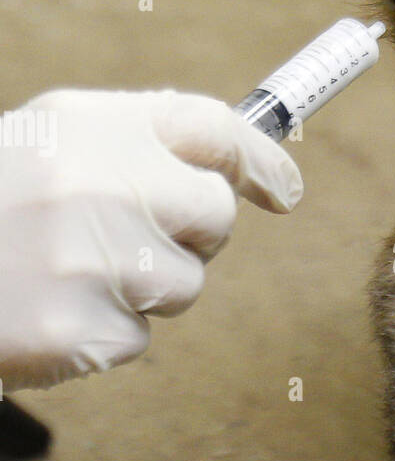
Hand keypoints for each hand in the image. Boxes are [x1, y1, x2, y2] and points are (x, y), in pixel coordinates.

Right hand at [0, 89, 300, 390]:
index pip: (209, 126)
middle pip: (213, 215)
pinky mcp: (85, 330)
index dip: (258, 158)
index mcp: (92, 125)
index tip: (283, 189)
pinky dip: (100, 335)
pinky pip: (137, 336)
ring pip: (183, 284)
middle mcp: (103, 181)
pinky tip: (44, 312)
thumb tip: (235, 177)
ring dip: (139, 288)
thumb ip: (133, 147)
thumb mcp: (44, 146)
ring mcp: (95, 258)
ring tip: (61, 274)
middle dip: (187, 234)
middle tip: (126, 238)